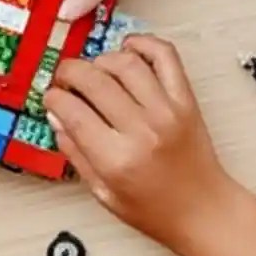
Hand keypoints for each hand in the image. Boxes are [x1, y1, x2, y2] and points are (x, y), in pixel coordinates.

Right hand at [45, 36, 239, 252]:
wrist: (204, 211)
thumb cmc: (156, 210)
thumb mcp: (104, 193)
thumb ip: (76, 154)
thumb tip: (56, 117)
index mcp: (116, 160)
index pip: (72, 111)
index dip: (54, 98)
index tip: (51, 97)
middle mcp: (142, 131)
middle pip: (94, 80)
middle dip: (69, 73)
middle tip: (64, 79)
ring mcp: (167, 111)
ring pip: (125, 63)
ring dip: (101, 59)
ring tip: (94, 70)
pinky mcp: (185, 100)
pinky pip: (165, 56)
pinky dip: (144, 43)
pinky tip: (128, 49)